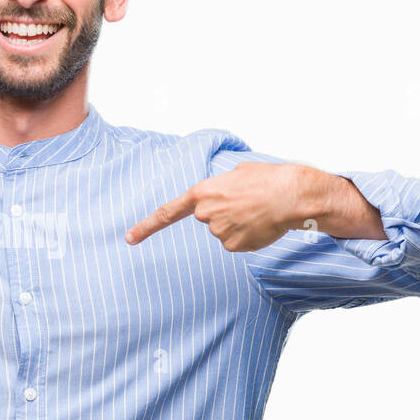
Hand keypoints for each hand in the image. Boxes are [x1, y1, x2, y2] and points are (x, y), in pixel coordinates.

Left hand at [126, 162, 309, 251]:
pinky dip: (248, 236)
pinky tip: (260, 224)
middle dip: (223, 212)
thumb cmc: (267, 179)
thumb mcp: (236, 172)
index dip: (146, 226)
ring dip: (238, 223)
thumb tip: (224, 199)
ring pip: (224, 231)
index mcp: (202, 193)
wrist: (290, 195)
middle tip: (246, 202)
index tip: (129, 238)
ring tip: (257, 211)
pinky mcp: (234, 246)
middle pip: (207, 218)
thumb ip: (220, 187)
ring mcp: (219, 233)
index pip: (167, 213)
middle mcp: (205, 214)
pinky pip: (237, 242)